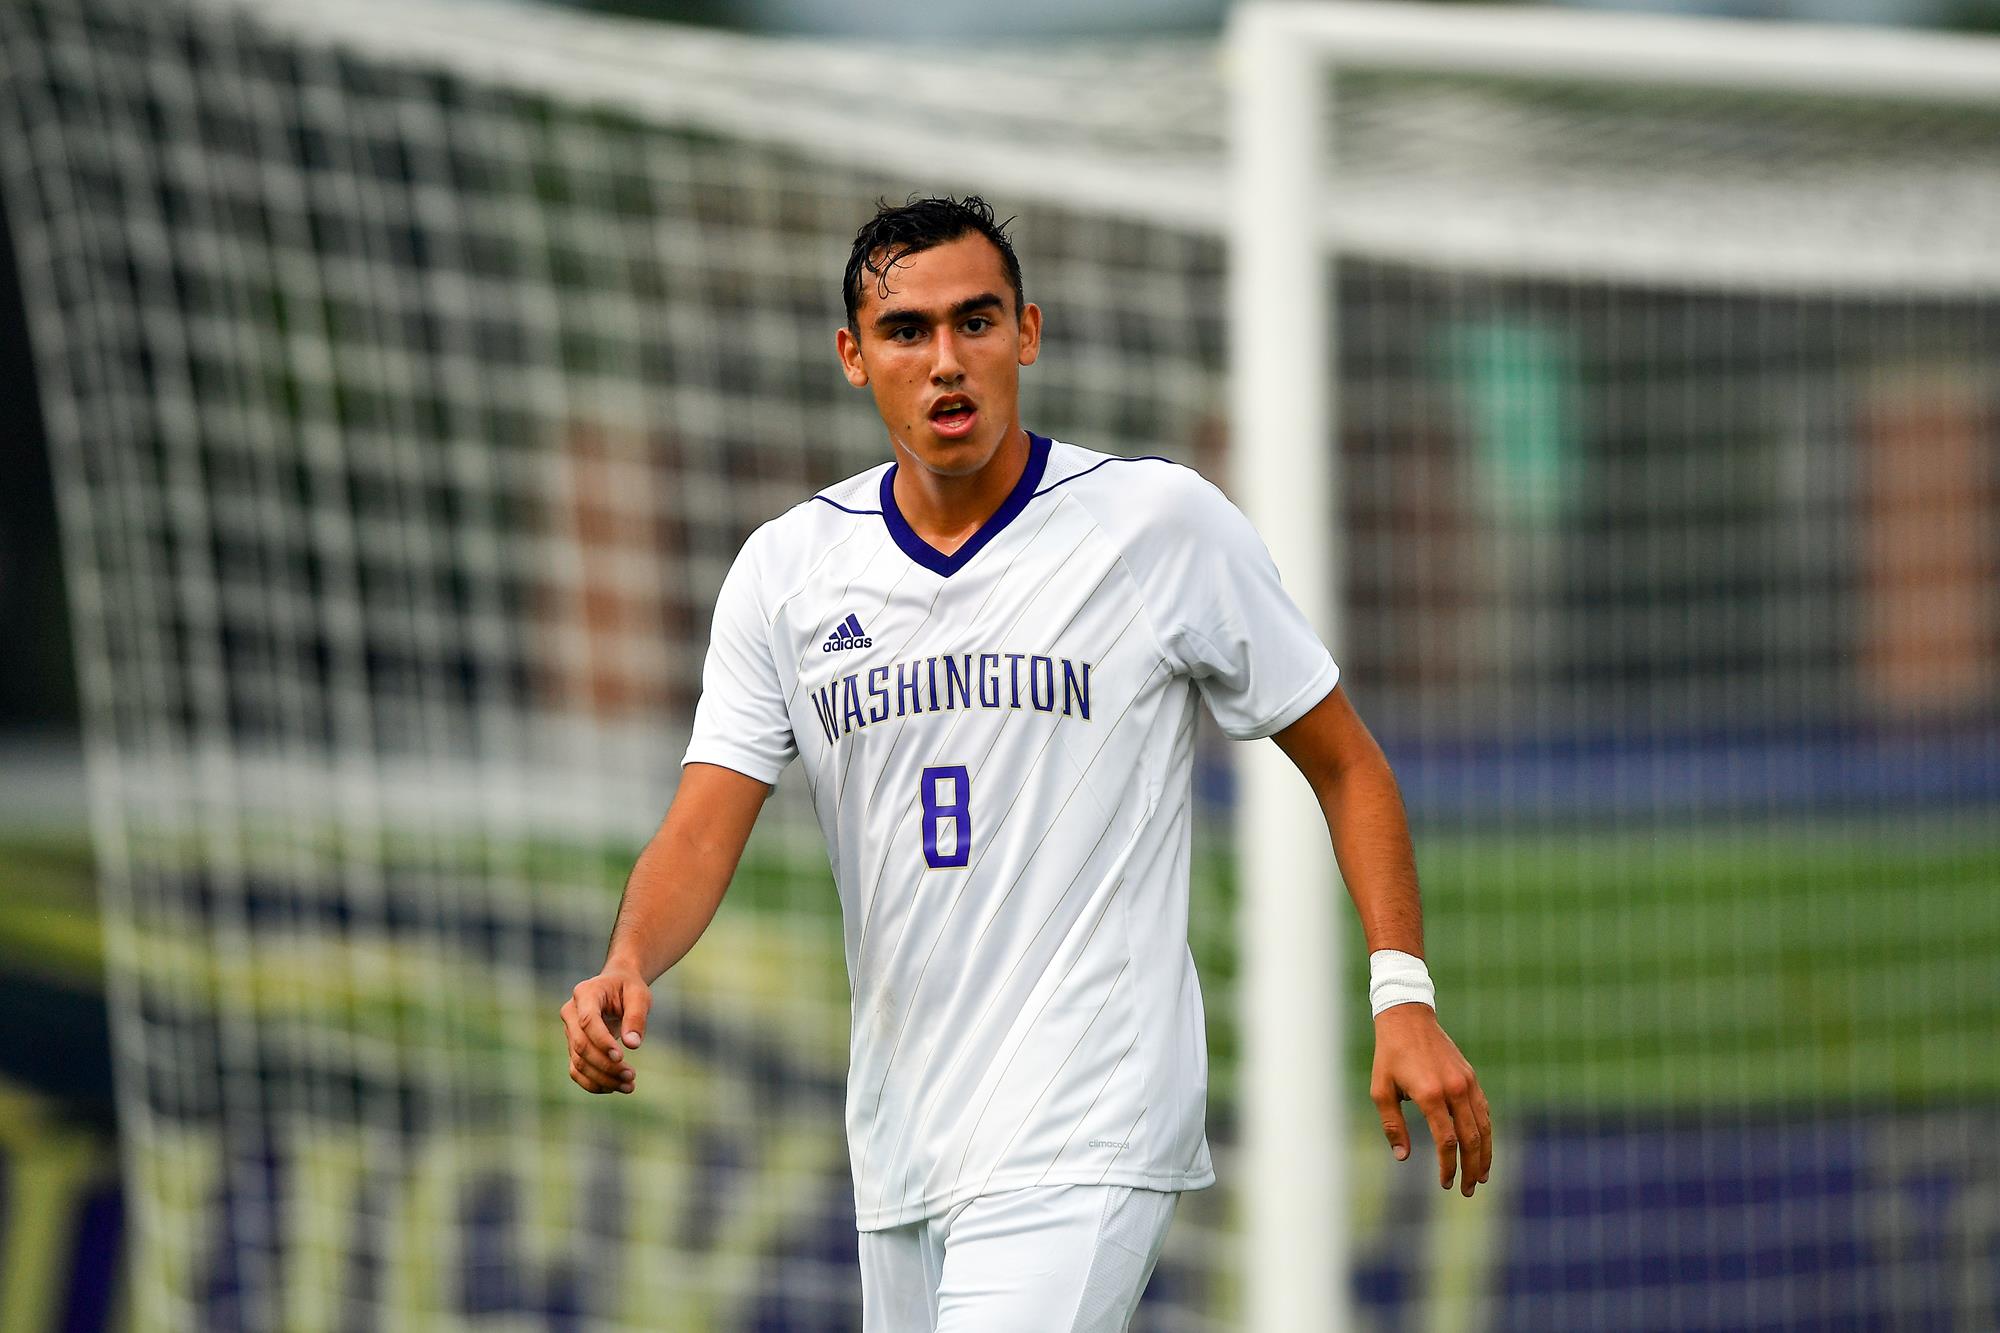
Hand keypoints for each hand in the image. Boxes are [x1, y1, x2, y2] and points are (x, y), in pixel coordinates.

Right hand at [561, 967, 651, 1093]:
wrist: (617, 987)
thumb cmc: (628, 988)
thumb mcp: (639, 995)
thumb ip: (636, 1017)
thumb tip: (633, 1045)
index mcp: (585, 993)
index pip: (588, 1021)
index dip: (602, 1041)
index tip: (621, 1057)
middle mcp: (571, 1012)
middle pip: (581, 1045)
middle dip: (605, 1064)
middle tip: (631, 1076)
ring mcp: (569, 1031)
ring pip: (578, 1062)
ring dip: (602, 1078)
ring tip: (629, 1086)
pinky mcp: (573, 1047)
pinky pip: (576, 1070)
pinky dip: (593, 1083)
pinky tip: (614, 1088)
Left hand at [1370, 1003, 1490, 1195]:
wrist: (1408, 1019)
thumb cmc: (1389, 1056)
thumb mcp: (1380, 1090)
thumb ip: (1393, 1125)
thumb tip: (1403, 1157)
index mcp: (1430, 1094)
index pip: (1447, 1141)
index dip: (1448, 1166)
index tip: (1445, 1183)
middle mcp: (1453, 1089)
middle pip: (1471, 1139)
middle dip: (1471, 1168)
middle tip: (1468, 1190)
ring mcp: (1466, 1082)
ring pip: (1484, 1126)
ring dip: (1485, 1155)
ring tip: (1482, 1177)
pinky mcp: (1471, 1077)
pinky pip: (1484, 1111)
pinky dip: (1486, 1132)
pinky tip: (1483, 1147)